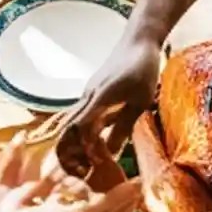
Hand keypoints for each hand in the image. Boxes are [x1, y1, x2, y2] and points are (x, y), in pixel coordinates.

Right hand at [56, 37, 160, 184]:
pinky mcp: (92, 93)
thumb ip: (124, 125)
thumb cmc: (143, 68)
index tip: (91, 164)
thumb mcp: (140, 101)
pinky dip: (82, 132)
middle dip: (70, 150)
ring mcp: (88, 93)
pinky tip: (92, 146)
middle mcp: (88, 96)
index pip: (80, 127)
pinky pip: (81, 115)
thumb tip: (111, 152)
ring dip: (75, 142)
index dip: (82, 147)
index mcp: (99, 98)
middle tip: (78, 171)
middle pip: (69, 126)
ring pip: (73, 121)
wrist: (138, 40)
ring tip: (83, 163)